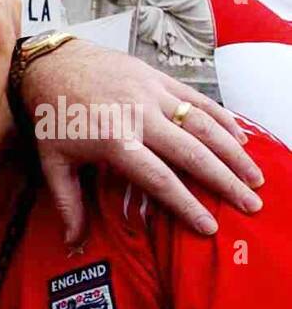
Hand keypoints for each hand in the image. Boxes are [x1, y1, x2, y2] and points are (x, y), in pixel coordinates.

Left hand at [22, 39, 263, 243]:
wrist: (53, 64)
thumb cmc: (53, 118)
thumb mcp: (53, 163)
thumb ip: (68, 204)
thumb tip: (74, 244)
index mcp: (114, 141)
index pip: (159, 180)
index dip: (186, 205)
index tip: (209, 227)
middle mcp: (139, 117)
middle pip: (192, 155)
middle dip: (225, 182)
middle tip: (249, 205)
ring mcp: (153, 95)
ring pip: (204, 126)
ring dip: (233, 152)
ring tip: (255, 177)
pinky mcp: (161, 79)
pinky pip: (199, 101)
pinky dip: (223, 120)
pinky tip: (240, 140)